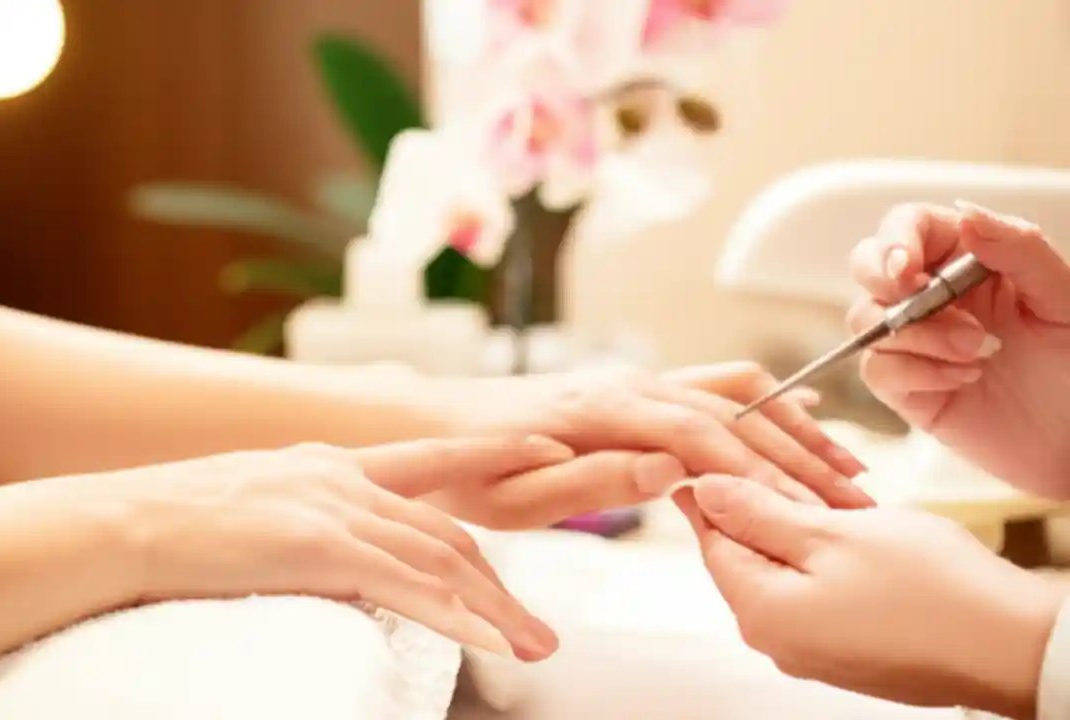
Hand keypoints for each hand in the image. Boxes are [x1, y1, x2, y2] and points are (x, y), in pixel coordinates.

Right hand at [64, 437, 566, 659]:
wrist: (120, 522)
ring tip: (531, 650)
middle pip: (447, 532)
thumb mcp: (253, 499)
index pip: (434, 461)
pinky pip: (405, 587)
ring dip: (492, 611)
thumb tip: (325, 545)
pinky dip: (453, 618)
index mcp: (330, 463)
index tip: (547, 457)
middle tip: (539, 632)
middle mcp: (343, 478)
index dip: (496, 456)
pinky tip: (486, 643)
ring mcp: (333, 509)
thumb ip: (301, 513)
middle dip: (501, 586)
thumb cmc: (171, 520)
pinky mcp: (318, 546)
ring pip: (439, 560)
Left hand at [433, 361, 871, 519]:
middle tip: (855, 495)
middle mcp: (629, 386)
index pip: (705, 440)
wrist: (434, 423)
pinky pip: (713, 388)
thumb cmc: (469, 467)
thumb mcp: (517, 495)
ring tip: (846, 463)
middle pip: (736, 411)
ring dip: (793, 427)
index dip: (764, 474)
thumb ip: (594, 479)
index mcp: (604, 413)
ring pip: (735, 394)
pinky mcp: (635, 392)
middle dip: (800, 453)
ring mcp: (635, 383)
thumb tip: (669, 469)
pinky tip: (798, 417)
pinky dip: (764, 405)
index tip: (812, 509)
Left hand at [672, 476, 1065, 717]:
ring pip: (783, 570)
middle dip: (762, 506)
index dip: (715, 487)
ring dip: (799, 529)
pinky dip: (826, 558)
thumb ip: (758, 512)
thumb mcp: (832, 533)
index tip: (721, 451)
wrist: (1012, 646)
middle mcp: (777, 641)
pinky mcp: (846, 649)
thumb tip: (702, 490)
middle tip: (787, 466)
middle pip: (744, 555)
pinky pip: (815, 592)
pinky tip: (853, 532)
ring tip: (829, 495)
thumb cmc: (931, 591)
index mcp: (760, 612)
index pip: (711, 537)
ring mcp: (812, 649)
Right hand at [849, 201, 1069, 493]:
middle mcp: (933, 296)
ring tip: (977, 352)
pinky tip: (963, 378)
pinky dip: (918, 372)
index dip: (896, 238)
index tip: (908, 265)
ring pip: (867, 318)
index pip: (909, 225)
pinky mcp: (905, 386)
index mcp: (967, 260)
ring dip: (920, 334)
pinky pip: (877, 369)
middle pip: (866, 264)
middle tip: (915, 295)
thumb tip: (967, 213)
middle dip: (881, 278)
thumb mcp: (1063, 297)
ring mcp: (914, 341)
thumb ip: (1019, 248)